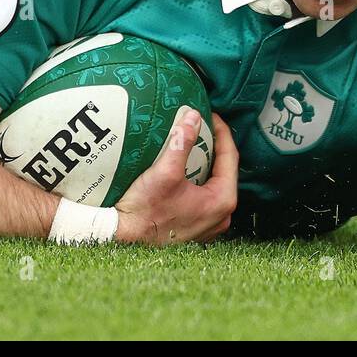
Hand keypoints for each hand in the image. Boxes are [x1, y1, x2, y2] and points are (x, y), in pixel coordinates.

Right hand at [115, 109, 237, 244]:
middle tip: (202, 127)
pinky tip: (184, 168)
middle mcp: (221, 215)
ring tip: (193, 143)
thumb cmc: (146, 212)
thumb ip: (182, 142)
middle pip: (224, 170)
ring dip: (205, 162)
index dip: (222, 132)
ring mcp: (209, 223)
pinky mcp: (195, 226)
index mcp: (222, 201)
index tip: (211, 116)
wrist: (125, 240)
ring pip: (213, 183)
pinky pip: (203, 195)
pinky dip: (197, 178)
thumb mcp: (166, 172)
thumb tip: (193, 117)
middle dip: (214, 146)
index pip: (230, 156)